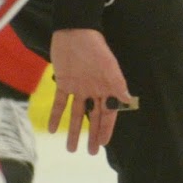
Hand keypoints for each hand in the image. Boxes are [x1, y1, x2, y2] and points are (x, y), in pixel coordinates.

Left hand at [46, 28, 131, 153]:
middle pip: (93, 117)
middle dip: (93, 134)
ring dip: (74, 130)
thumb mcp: (108, 65)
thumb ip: (117, 84)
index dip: (106, 129)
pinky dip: (57, 115)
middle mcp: (94, 90)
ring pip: (76, 114)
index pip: (108, 113)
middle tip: (91, 152)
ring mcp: (78, 87)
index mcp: (107, 87)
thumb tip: (128, 101)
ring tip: (71, 148)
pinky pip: (60, 103)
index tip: (103, 144)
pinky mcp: (63, 82)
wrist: (74, 30)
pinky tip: (53, 129)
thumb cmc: (95, 47)